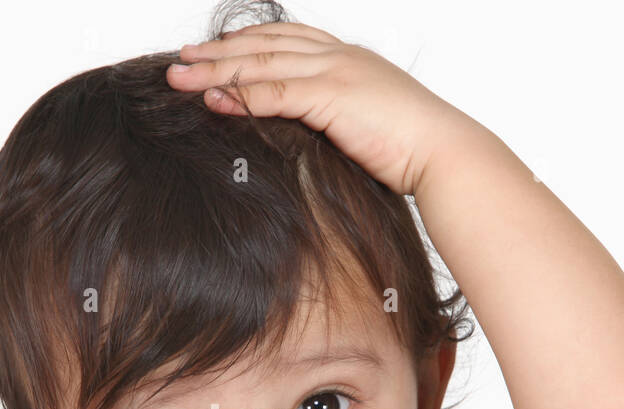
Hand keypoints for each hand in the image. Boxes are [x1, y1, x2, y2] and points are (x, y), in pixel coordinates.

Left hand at [169, 21, 461, 196]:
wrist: (445, 154)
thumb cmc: (413, 151)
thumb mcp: (365, 127)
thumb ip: (333, 121)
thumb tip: (307, 137)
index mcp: (349, 59)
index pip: (286, 39)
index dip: (246, 42)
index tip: (212, 50)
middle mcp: (339, 57)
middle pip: (265, 45)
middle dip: (217, 52)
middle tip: (180, 58)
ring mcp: (336, 72)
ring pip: (261, 64)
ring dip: (215, 70)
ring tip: (178, 78)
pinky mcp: (333, 97)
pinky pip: (274, 93)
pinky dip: (240, 95)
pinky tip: (212, 100)